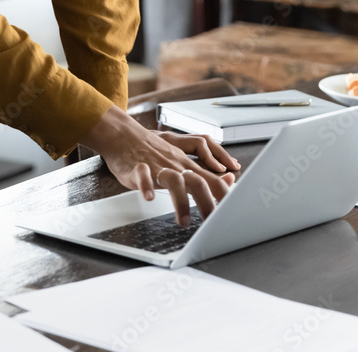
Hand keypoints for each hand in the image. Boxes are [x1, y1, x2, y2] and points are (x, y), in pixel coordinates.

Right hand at [81, 105, 239, 225]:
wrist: (123, 135)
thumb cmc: (153, 149)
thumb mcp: (182, 158)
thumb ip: (205, 169)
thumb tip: (230, 178)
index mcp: (186, 164)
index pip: (212, 179)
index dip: (225, 194)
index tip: (233, 211)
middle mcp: (175, 165)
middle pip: (197, 181)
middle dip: (207, 202)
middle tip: (213, 223)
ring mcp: (157, 165)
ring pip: (173, 179)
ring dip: (180, 200)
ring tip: (183, 221)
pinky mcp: (137, 167)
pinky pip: (142, 175)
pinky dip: (146, 186)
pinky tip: (149, 197)